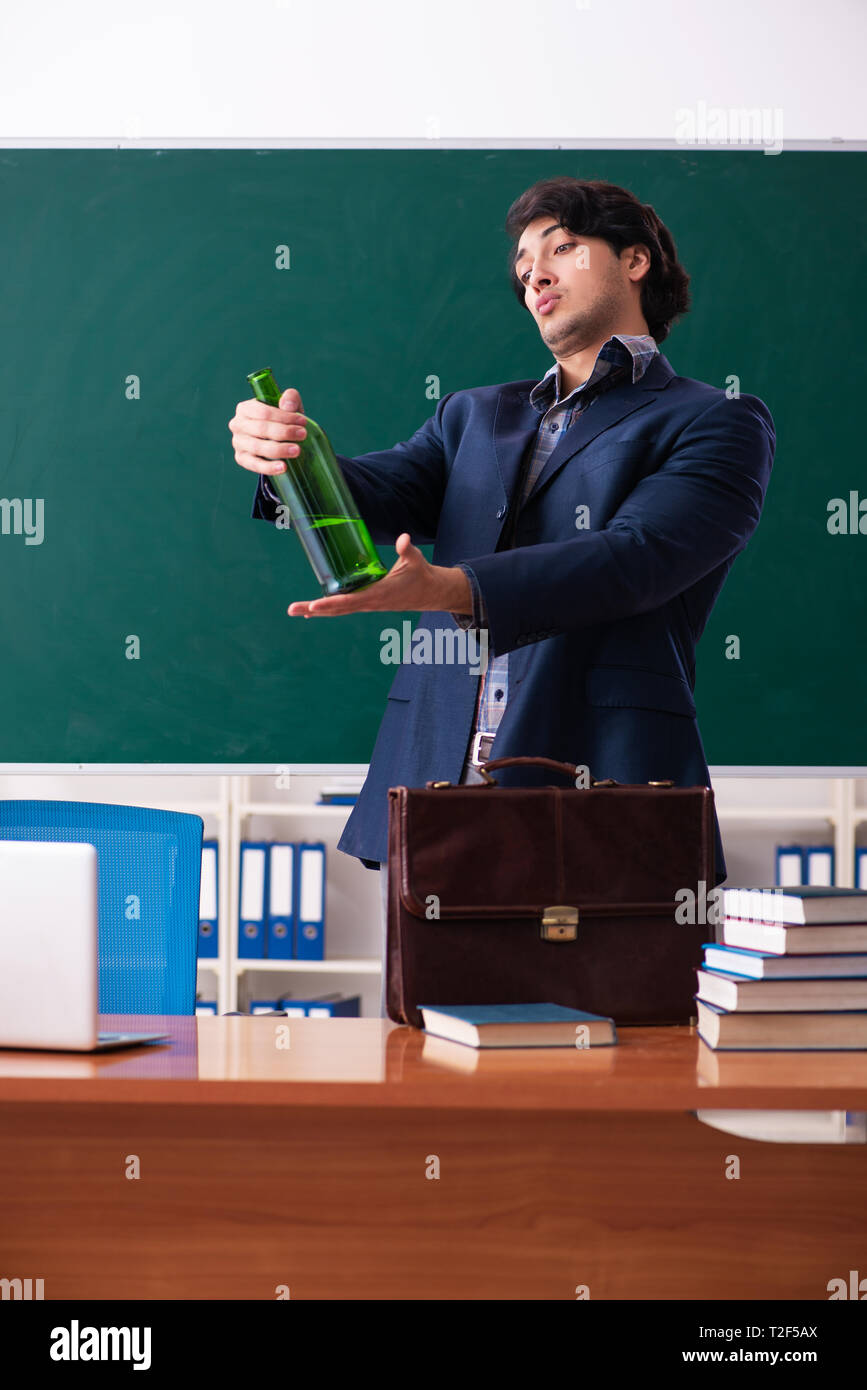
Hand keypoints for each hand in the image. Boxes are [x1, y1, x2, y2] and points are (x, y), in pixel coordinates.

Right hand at [229, 387, 306, 474]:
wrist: (276, 440)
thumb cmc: (281, 421)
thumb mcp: (288, 407)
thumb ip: (290, 399)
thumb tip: (287, 405)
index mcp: (245, 408)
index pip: (264, 412)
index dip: (284, 417)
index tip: (303, 422)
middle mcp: (238, 424)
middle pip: (261, 429)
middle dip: (284, 432)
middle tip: (303, 435)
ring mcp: (238, 442)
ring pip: (257, 447)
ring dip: (279, 449)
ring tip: (297, 451)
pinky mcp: (241, 458)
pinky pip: (254, 464)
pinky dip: (269, 467)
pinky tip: (283, 467)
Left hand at [288, 533, 472, 617]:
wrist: (430, 593)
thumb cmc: (421, 575)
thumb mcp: (415, 560)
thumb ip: (407, 549)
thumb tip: (403, 539)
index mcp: (379, 594)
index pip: (351, 601)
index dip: (331, 603)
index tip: (314, 605)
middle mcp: (369, 603)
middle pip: (337, 610)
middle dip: (314, 609)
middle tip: (292, 609)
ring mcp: (367, 605)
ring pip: (338, 610)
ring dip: (315, 611)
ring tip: (295, 611)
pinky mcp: (367, 603)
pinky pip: (344, 608)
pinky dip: (328, 609)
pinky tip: (312, 612)